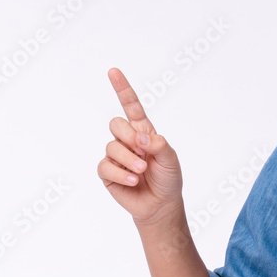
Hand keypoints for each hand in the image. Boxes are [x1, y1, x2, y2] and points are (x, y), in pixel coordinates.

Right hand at [98, 68, 183, 225]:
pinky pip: (105, 166)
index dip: (122, 88)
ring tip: (142, 171)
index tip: (113, 71)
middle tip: (143, 151)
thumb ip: (159, 145)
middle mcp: (127, 141)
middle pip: (116, 123)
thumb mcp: (171, 159)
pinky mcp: (107, 173)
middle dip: (128, 136)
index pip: (130, 106)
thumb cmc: (167, 178)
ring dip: (128, 159)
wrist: (161, 205)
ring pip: (111, 146)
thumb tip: (141, 137)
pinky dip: (120, 174)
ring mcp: (115, 156)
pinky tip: (133, 180)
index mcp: (143, 131)